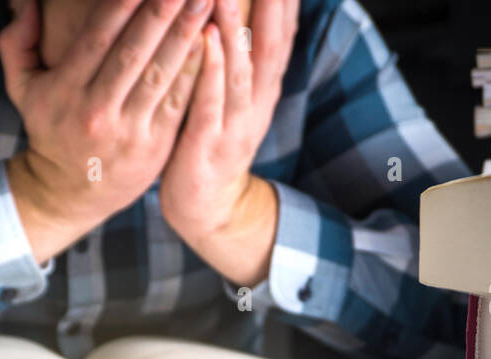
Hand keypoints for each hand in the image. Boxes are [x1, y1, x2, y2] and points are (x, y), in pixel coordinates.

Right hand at [0, 0, 213, 262]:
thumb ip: (17, 42)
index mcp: (65, 90)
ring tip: (206, 1)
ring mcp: (128, 131)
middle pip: (133, 53)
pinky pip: (177, 103)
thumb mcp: (22, 88)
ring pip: (160, 75)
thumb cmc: (51, 129)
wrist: (69, 194)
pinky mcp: (155, 146)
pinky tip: (211, 41)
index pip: (97, 38)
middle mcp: (96, 111)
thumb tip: (26, 1)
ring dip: (186, 35)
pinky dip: (194, 72)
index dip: (121, 6)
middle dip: (161, 13)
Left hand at [159, 0, 296, 285]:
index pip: (281, 31)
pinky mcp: (209, 143)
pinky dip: (211, 69)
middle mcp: (257, 100)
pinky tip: (205, 39)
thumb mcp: (232, 94)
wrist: (205, 206)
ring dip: (236, 26)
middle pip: (270, 41)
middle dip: (270, 3)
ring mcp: (236, 122)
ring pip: (241, 67)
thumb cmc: (209, 139)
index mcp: (263, 85)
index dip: (285, 0)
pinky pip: (212, 101)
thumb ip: (239, 55)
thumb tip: (237, 14)